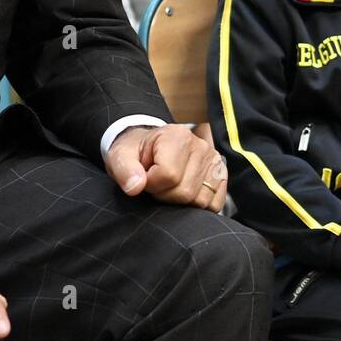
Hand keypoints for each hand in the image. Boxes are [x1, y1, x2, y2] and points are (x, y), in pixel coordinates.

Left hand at [105, 123, 227, 211]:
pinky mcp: (221, 174)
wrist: (148, 147)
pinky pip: (215, 203)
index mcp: (176, 136)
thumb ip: (124, 170)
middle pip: (185, 191)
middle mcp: (200, 146)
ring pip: (200, 200)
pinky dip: (197, 205)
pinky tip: (184, 191)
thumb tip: (136, 186)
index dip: (152, 184)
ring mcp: (214, 160)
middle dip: (165, 195)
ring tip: (169, 185)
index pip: (169, 175)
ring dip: (180, 201)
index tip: (144, 177)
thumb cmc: (135, 152)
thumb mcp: (120, 156)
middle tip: (156, 183)